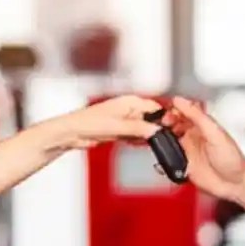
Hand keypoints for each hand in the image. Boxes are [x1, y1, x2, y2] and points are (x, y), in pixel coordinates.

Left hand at [45, 95, 163, 150]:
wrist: (72, 133)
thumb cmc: (87, 122)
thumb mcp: (118, 126)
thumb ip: (138, 128)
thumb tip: (156, 130)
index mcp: (130, 101)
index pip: (155, 107)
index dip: (164, 117)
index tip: (172, 128)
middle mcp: (128, 109)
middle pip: (151, 118)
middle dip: (156, 129)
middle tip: (163, 139)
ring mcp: (124, 120)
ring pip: (143, 128)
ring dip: (146, 136)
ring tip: (150, 143)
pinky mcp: (119, 131)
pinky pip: (134, 136)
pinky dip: (137, 140)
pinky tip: (138, 144)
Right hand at [163, 97, 244, 201]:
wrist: (236, 185)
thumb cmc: (233, 159)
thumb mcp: (214, 133)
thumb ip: (197, 116)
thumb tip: (181, 101)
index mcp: (201, 125)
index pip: (181, 111)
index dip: (171, 110)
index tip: (163, 113)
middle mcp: (192, 137)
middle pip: (170, 125)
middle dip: (161, 124)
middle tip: (158, 127)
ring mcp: (186, 152)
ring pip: (166, 141)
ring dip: (159, 140)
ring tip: (156, 140)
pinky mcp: (182, 166)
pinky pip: (167, 159)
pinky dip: (161, 158)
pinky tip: (161, 156)